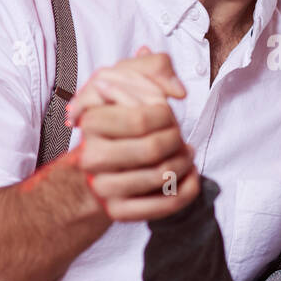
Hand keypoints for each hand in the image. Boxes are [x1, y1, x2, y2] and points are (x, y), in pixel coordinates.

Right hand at [67, 46, 200, 221]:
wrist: (98, 167)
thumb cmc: (121, 118)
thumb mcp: (130, 80)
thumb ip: (155, 68)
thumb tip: (177, 90)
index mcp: (91, 122)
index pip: (142, 117)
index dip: (167, 115)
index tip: (169, 115)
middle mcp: (91, 157)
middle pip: (154, 147)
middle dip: (177, 139)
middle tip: (180, 137)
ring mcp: (103, 187)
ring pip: (163, 175)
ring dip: (185, 162)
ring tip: (185, 154)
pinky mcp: (118, 212)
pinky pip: (165, 204)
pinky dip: (187, 189)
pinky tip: (189, 176)